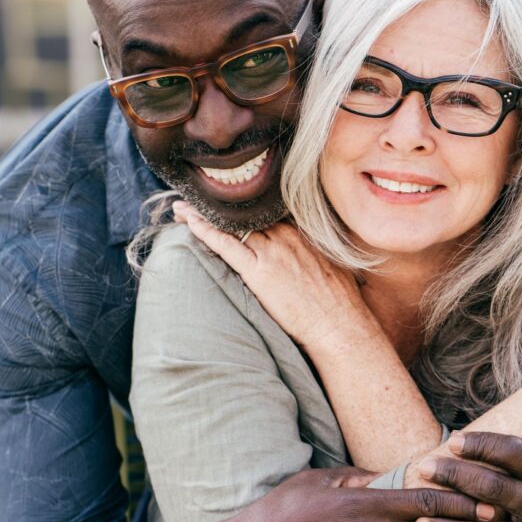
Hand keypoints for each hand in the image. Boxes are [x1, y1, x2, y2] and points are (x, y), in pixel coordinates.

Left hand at [173, 201, 372, 352]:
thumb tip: (316, 253)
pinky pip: (226, 245)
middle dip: (218, 205)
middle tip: (195, 197)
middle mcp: (286, 235)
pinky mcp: (259, 271)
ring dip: (203, 215)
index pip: (264, 210)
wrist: (339, 324)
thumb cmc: (340, 302)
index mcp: (302, 232)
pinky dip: (205, 231)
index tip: (226, 199)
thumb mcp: (334, 264)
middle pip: (244, 213)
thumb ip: (319, 251)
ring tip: (182, 207)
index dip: (242, 205)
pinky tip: (190, 222)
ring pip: (231, 225)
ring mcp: (271, 252)